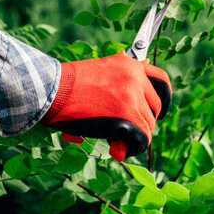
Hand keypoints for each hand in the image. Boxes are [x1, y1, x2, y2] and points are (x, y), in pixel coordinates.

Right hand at [41, 53, 171, 159]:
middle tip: (126, 131)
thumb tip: (125, 121)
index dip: (162, 98)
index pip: (161, 79)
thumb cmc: (65, 86)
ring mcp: (132, 96)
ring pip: (148, 125)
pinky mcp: (127, 115)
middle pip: (155, 107)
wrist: (50, 90)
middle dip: (144, 122)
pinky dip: (131, 148)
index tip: (159, 110)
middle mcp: (134, 77)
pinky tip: (116, 149)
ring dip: (133, 137)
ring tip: (114, 142)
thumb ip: (118, 87)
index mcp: (129, 64)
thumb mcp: (97, 74)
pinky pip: (141, 138)